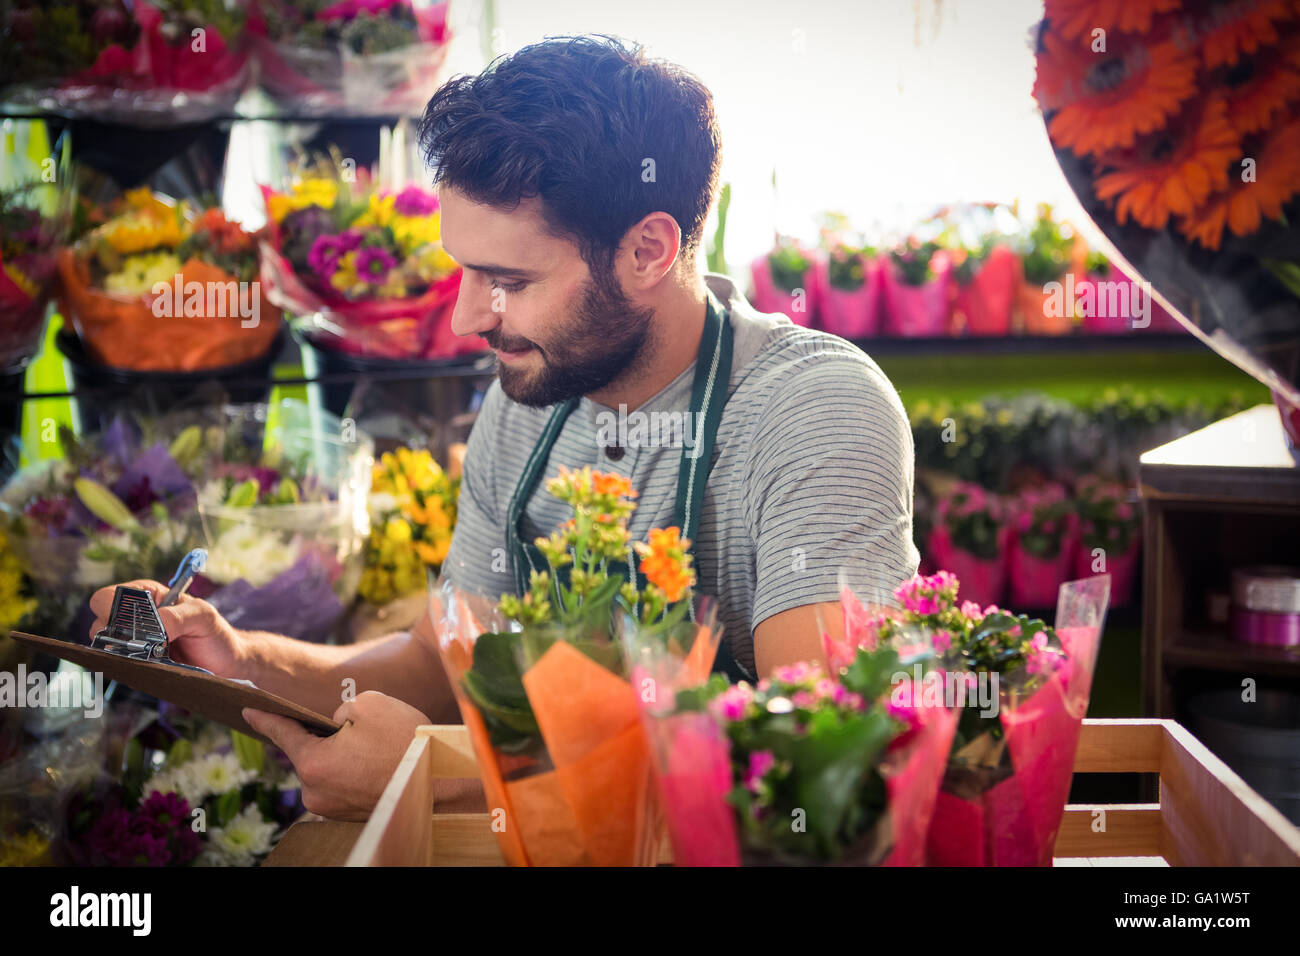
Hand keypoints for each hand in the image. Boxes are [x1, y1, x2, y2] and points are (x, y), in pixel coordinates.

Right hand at [88, 579, 245, 677]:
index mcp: (146, 595)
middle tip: (147, 643)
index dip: (112, 611)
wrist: (225, 662)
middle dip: (117, 636)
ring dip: (124, 654)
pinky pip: (117, 666)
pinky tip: (151, 666)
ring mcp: (132, 641)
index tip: (135, 625)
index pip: (107, 597)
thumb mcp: (202, 617)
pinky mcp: (135, 662)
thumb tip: (154, 625)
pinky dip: (129, 668)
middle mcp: (133, 616)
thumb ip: (178, 616)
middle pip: (98, 623)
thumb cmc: (215, 633)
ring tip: (154, 655)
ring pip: (104, 647)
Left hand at [243, 691, 428, 820]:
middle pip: (309, 753)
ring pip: (327, 768)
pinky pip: (342, 783)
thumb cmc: (406, 739)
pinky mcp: (351, 814)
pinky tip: (378, 761)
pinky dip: (353, 770)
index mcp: (314, 763)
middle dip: (325, 737)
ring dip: (341, 755)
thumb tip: (335, 725)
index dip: (265, 718)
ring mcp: (333, 808)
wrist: (441, 778)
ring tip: (376, 747)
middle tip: (358, 729)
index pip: (282, 734)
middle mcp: (316, 792)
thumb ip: (339, 710)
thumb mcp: (369, 703)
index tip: (248, 710)